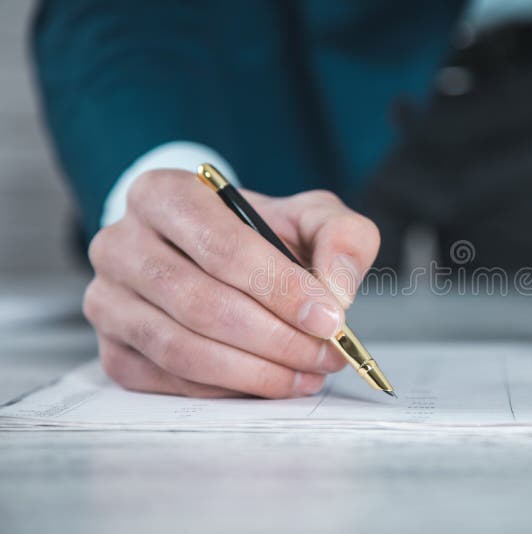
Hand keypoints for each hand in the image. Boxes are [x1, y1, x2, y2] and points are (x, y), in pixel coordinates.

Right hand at [83, 169, 379, 397]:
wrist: (213, 253)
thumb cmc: (259, 233)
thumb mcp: (310, 216)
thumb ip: (340, 238)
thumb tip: (337, 292)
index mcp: (164, 195)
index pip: (222, 248)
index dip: (280, 289)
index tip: (329, 319)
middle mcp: (121, 245)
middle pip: (201, 304)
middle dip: (276, 338)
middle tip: (326, 355)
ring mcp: (109, 300)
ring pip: (182, 349)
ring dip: (256, 371)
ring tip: (306, 374)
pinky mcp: (114, 349)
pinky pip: (170, 380)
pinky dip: (227, 389)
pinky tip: (269, 382)